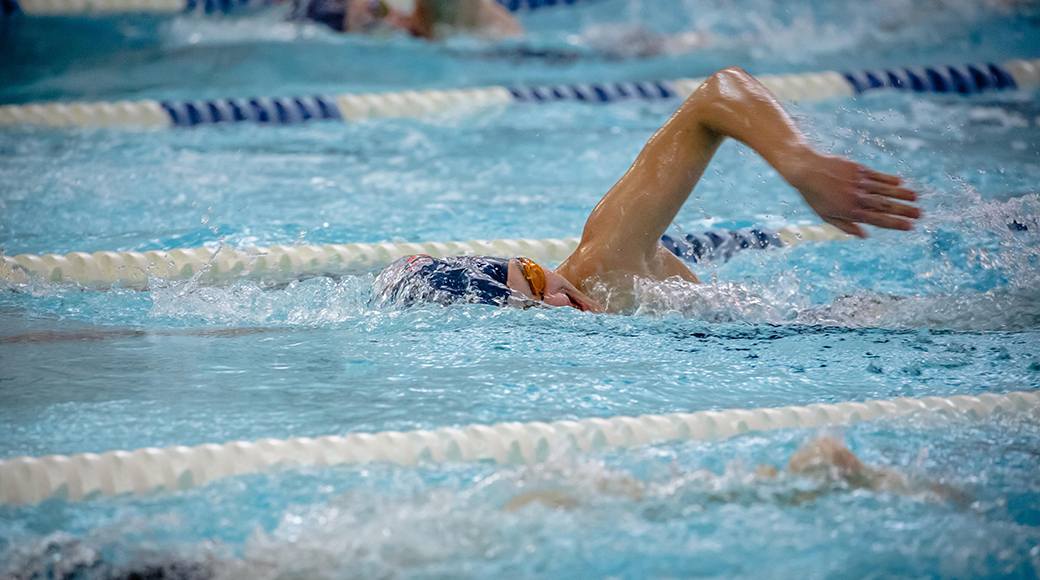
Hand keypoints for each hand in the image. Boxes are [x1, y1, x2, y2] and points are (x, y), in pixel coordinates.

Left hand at [786, 152, 920, 237]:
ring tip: (916, 198)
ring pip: (885, 190)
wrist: (806, 170)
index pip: (878, 220)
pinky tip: (900, 183)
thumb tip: (865, 235)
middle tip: (920, 215)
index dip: (895, 223)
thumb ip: (846, 226)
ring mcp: (860, 183)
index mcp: (851, 212)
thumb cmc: (814, 196)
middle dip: (904, 210)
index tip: (910, 226)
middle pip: (885, 206)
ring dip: (901, 195)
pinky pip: (878, 176)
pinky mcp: (859, 170)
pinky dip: (889, 179)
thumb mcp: (826, 216)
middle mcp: (858, 198)